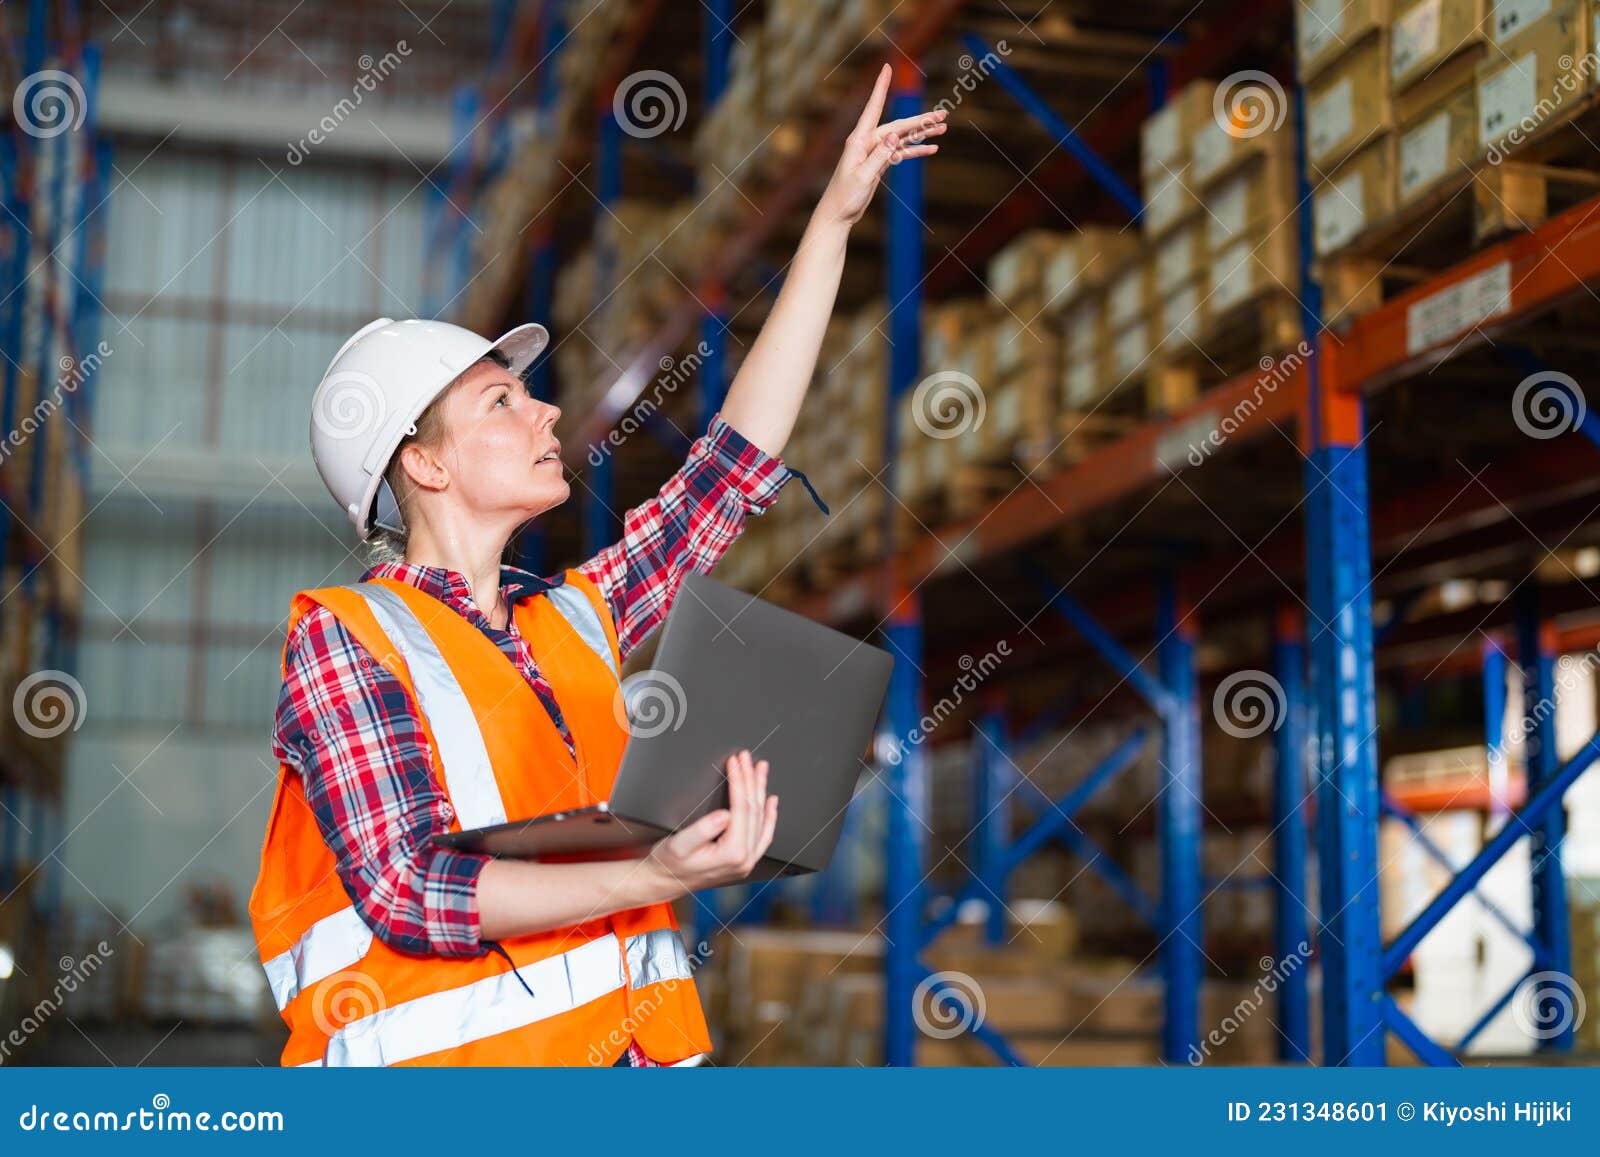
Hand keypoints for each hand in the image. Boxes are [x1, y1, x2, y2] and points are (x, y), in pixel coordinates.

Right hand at [644, 749, 778, 896]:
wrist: (664, 882)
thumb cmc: (668, 863)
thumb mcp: (679, 845)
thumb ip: (702, 831)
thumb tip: (725, 816)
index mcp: (732, 854)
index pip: (741, 808)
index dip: (739, 781)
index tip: (735, 761)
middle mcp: (745, 859)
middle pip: (754, 811)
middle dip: (751, 780)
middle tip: (747, 757)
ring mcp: (747, 861)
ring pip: (761, 819)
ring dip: (760, 791)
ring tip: (760, 769)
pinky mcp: (744, 860)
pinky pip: (763, 834)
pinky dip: (768, 815)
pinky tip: (770, 800)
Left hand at [814, 63, 947, 227]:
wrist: (838, 215)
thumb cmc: (845, 196)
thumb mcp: (863, 177)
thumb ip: (880, 156)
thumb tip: (895, 136)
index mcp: (859, 140)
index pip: (873, 108)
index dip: (881, 87)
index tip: (887, 68)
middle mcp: (867, 142)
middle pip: (898, 126)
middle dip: (920, 120)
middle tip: (943, 116)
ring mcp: (874, 152)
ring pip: (902, 138)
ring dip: (921, 134)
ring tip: (943, 129)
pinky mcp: (878, 163)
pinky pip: (900, 153)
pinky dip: (914, 151)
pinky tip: (931, 148)